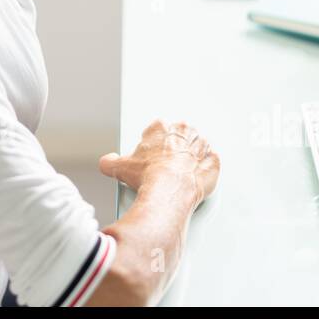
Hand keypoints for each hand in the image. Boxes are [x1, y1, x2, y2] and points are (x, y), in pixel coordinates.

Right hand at [98, 119, 219, 205]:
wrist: (169, 190)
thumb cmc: (148, 175)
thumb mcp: (120, 167)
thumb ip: (110, 162)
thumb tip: (106, 163)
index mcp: (160, 128)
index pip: (157, 127)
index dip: (153, 142)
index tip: (150, 153)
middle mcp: (182, 133)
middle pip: (180, 133)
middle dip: (175, 144)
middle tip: (166, 161)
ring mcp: (199, 148)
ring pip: (199, 145)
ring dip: (194, 154)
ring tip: (185, 168)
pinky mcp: (211, 164)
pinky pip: (212, 162)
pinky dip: (208, 167)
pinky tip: (200, 174)